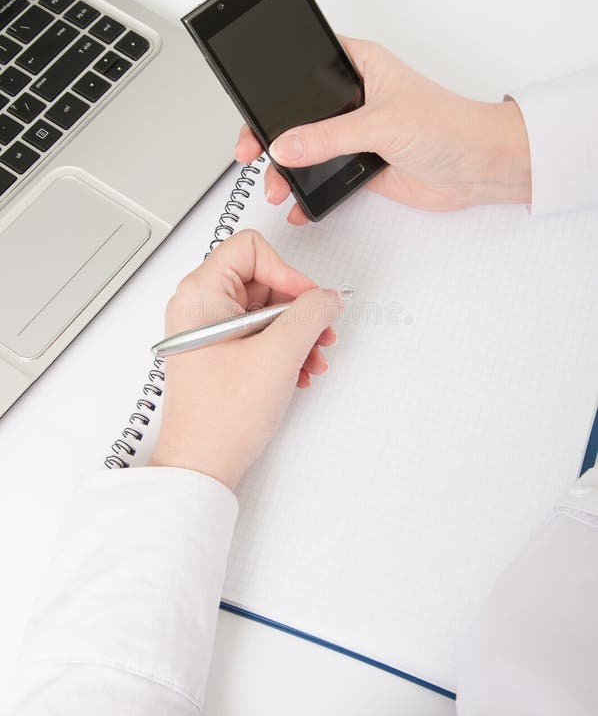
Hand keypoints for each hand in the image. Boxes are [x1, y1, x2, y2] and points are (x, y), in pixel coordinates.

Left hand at [150, 230, 341, 489]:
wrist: (201, 466)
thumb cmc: (221, 417)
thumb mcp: (279, 354)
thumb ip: (311, 314)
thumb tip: (328, 296)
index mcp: (200, 294)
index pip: (250, 249)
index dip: (287, 271)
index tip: (306, 301)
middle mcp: (199, 307)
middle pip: (263, 281)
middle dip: (298, 309)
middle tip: (322, 333)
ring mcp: (208, 332)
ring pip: (266, 311)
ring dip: (297, 333)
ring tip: (313, 361)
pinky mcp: (219, 354)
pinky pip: (260, 335)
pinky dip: (284, 350)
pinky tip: (300, 373)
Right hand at [234, 37, 530, 224]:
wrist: (479, 168)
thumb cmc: (449, 125)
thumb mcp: (381, 123)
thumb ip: (328, 136)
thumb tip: (286, 145)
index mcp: (357, 66)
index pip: (300, 68)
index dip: (271, 88)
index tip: (252, 113)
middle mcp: (352, 98)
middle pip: (297, 113)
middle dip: (272, 137)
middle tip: (253, 155)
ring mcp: (355, 133)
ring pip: (308, 148)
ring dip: (288, 169)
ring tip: (278, 187)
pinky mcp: (361, 166)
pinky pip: (325, 178)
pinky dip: (310, 193)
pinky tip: (299, 204)